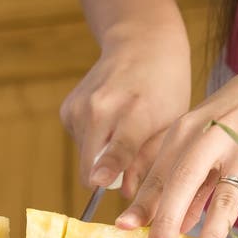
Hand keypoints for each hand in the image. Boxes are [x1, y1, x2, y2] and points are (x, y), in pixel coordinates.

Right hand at [60, 23, 191, 197]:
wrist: (141, 43)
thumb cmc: (165, 88)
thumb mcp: (170, 125)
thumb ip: (149, 161)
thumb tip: (127, 194)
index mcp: (135, 112)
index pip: (118, 146)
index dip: (107, 167)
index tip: (97, 182)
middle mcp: (101, 107)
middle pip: (90, 163)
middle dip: (103, 176)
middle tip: (127, 165)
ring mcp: (80, 106)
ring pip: (83, 156)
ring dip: (99, 156)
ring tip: (121, 131)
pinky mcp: (67, 108)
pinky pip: (78, 142)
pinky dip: (92, 140)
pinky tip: (108, 120)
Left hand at [115, 60, 237, 237]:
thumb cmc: (228, 119)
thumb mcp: (198, 138)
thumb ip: (182, 179)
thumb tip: (168, 224)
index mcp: (186, 132)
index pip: (160, 172)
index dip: (142, 202)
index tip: (124, 228)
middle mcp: (212, 138)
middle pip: (186, 181)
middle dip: (169, 221)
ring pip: (227, 197)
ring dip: (211, 234)